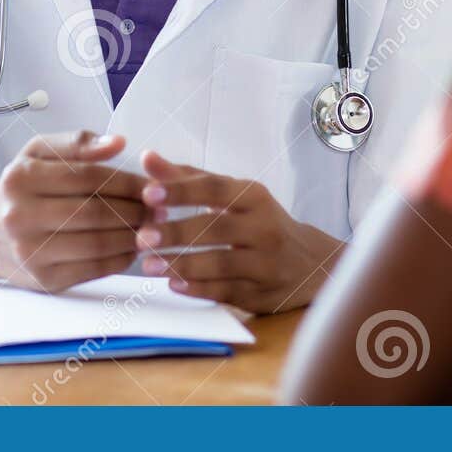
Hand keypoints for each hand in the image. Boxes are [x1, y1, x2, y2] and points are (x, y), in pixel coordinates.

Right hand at [0, 130, 147, 292]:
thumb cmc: (22, 188)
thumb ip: (77, 143)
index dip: (127, 181)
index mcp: (21, 177)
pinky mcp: (43, 280)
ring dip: (134, 236)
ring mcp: (30, 252)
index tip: (153, 184)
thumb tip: (119, 143)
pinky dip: (121, 259)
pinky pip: (94, 269)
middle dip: (136, 210)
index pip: (88, 177)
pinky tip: (134, 248)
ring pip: (98, 243)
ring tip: (152, 227)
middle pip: (96, 212)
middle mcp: (20, 215)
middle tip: (161, 208)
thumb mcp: (38, 153)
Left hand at [134, 151, 343, 312]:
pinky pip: (226, 291)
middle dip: (176, 232)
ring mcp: (264, 263)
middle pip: (216, 227)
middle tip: (141, 236)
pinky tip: (173, 284)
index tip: (148, 192)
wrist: (310, 263)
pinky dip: (198, 289)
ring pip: (221, 263)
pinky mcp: (261, 293)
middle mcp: (263, 227)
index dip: (181, 190)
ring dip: (182, 264)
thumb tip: (147, 158)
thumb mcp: (233, 195)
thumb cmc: (258, 222)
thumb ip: (188, 179)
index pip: (215, 189)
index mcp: (254, 197)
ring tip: (148, 265)